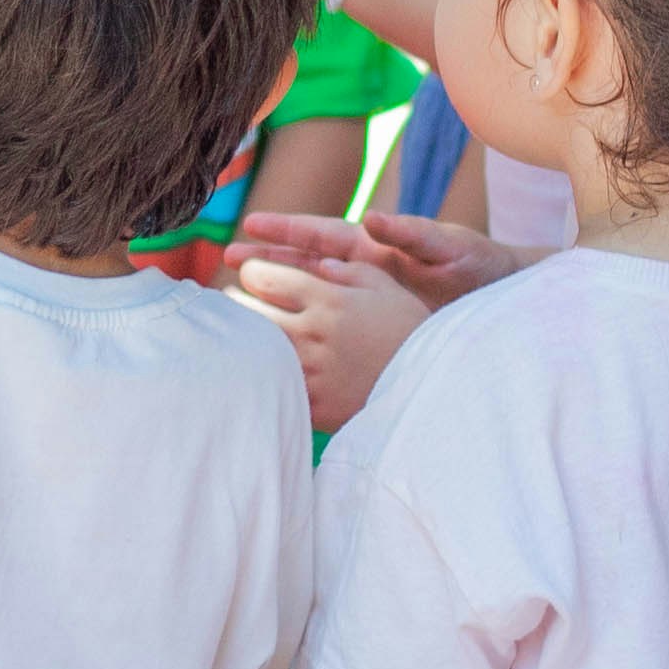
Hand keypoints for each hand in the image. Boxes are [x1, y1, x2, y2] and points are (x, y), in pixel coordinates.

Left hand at [233, 244, 429, 435]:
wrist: (433, 389)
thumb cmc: (410, 331)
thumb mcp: (387, 289)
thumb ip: (350, 270)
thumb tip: (319, 263)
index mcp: (327, 300)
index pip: (261, 278)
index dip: (251, 272)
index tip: (253, 275)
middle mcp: (312, 334)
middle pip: (246, 312)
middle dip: (236, 302)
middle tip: (234, 300)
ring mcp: (309, 373)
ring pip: (254, 350)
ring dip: (245, 337)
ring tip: (246, 332)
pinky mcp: (312, 406)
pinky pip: (273, 385)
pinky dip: (263, 373)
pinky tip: (265, 367)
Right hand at [245, 211, 537, 312]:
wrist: (501, 297)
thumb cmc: (477, 266)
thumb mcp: (448, 248)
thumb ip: (412, 234)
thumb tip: (373, 220)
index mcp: (375, 248)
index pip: (322, 236)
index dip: (286, 231)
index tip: (250, 226)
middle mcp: (363, 272)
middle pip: (305, 264)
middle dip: (267, 260)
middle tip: (225, 262)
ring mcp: (365, 299)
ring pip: (312, 294)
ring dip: (278, 294)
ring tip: (240, 299)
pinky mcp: (373, 326)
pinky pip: (333, 326)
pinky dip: (308, 330)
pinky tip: (285, 345)